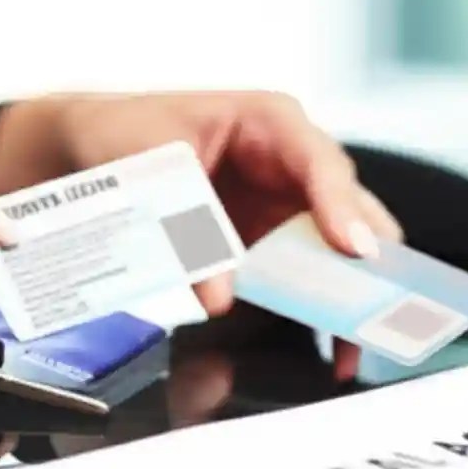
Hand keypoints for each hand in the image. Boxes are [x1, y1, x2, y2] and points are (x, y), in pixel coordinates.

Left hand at [0, 91, 401, 378]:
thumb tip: (220, 293)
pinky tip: (331, 347)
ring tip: (358, 342)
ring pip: (340, 250)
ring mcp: (284, 205)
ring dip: (353, 294)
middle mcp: (290, 163)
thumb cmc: (122, 133)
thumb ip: (189, 229)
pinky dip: (321, 311)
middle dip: (370, 257)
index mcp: (269, 121)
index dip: (343, 207)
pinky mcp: (270, 243)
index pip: (321, 162)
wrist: (87, 149)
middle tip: (380, 303)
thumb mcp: (152, 170)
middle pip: (350, 208)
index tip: (354, 250)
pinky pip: (307, 278)